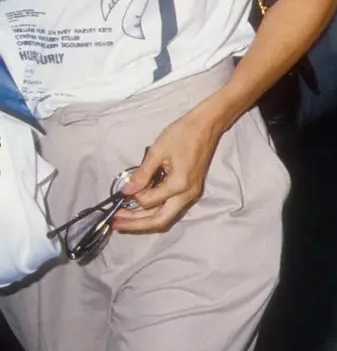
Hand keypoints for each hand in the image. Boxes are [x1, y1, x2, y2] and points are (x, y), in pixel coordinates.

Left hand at [114, 107, 225, 233]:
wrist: (206, 125)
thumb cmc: (183, 134)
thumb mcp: (157, 152)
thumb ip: (141, 175)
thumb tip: (126, 192)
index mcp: (179, 184)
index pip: (149, 201)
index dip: (133, 197)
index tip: (123, 189)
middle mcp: (187, 194)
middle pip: (160, 220)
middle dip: (136, 225)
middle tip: (116, 223)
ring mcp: (191, 194)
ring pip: (166, 217)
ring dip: (145, 221)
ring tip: (125, 219)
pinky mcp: (191, 190)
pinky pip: (171, 208)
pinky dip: (155, 212)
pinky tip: (142, 209)